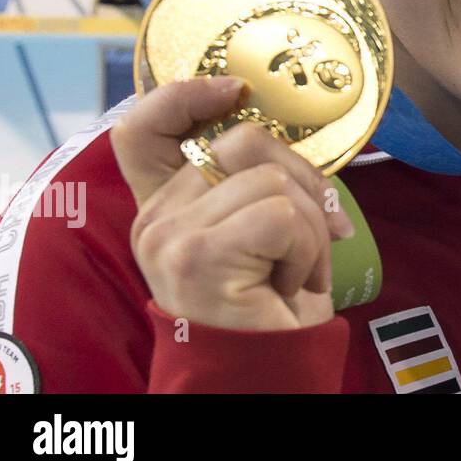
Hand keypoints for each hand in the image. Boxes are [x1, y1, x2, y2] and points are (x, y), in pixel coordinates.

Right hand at [111, 77, 353, 331]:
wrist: (267, 371)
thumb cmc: (271, 303)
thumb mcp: (259, 229)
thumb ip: (250, 180)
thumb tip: (277, 124)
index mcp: (165, 207)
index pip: (144, 128)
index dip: (185, 95)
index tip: (235, 89)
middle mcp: (155, 219)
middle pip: (243, 141)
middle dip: (304, 182)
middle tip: (316, 234)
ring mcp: (170, 236)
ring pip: (274, 180)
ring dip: (310, 228)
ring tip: (295, 271)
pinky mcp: (198, 254)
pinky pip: (283, 215)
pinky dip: (306, 250)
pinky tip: (288, 285)